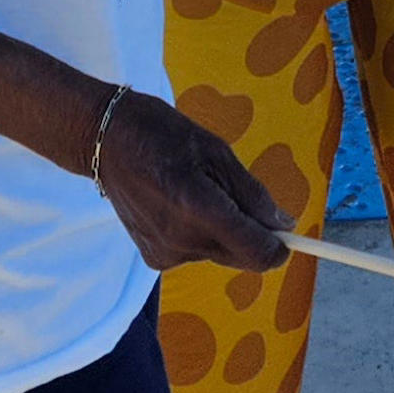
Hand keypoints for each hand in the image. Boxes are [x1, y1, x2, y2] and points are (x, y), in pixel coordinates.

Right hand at [92, 89, 289, 273]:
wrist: (105, 141)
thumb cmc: (164, 134)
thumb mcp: (216, 150)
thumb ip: (252, 194)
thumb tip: (284, 224)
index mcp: (199, 207)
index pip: (256, 251)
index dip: (279, 248)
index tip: (288, 234)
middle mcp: (182, 240)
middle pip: (240, 256)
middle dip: (250, 234)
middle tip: (234, 193)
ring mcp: (165, 253)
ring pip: (218, 253)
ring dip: (222, 231)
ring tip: (196, 190)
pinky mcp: (153, 257)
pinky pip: (194, 252)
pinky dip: (198, 234)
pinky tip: (177, 205)